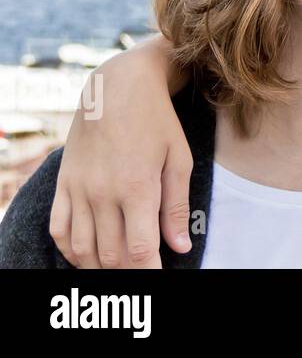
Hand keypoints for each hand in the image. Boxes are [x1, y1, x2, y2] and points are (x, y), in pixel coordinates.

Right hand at [49, 37, 192, 267]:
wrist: (117, 88)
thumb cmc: (156, 122)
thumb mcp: (179, 159)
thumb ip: (177, 206)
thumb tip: (180, 246)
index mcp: (137, 188)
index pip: (139, 250)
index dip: (149, 270)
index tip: (160, 274)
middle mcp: (103, 193)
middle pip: (110, 255)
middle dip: (128, 270)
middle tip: (144, 269)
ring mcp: (79, 190)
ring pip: (83, 249)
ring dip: (100, 266)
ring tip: (120, 267)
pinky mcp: (64, 184)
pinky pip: (59, 230)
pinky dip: (71, 251)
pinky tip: (87, 256)